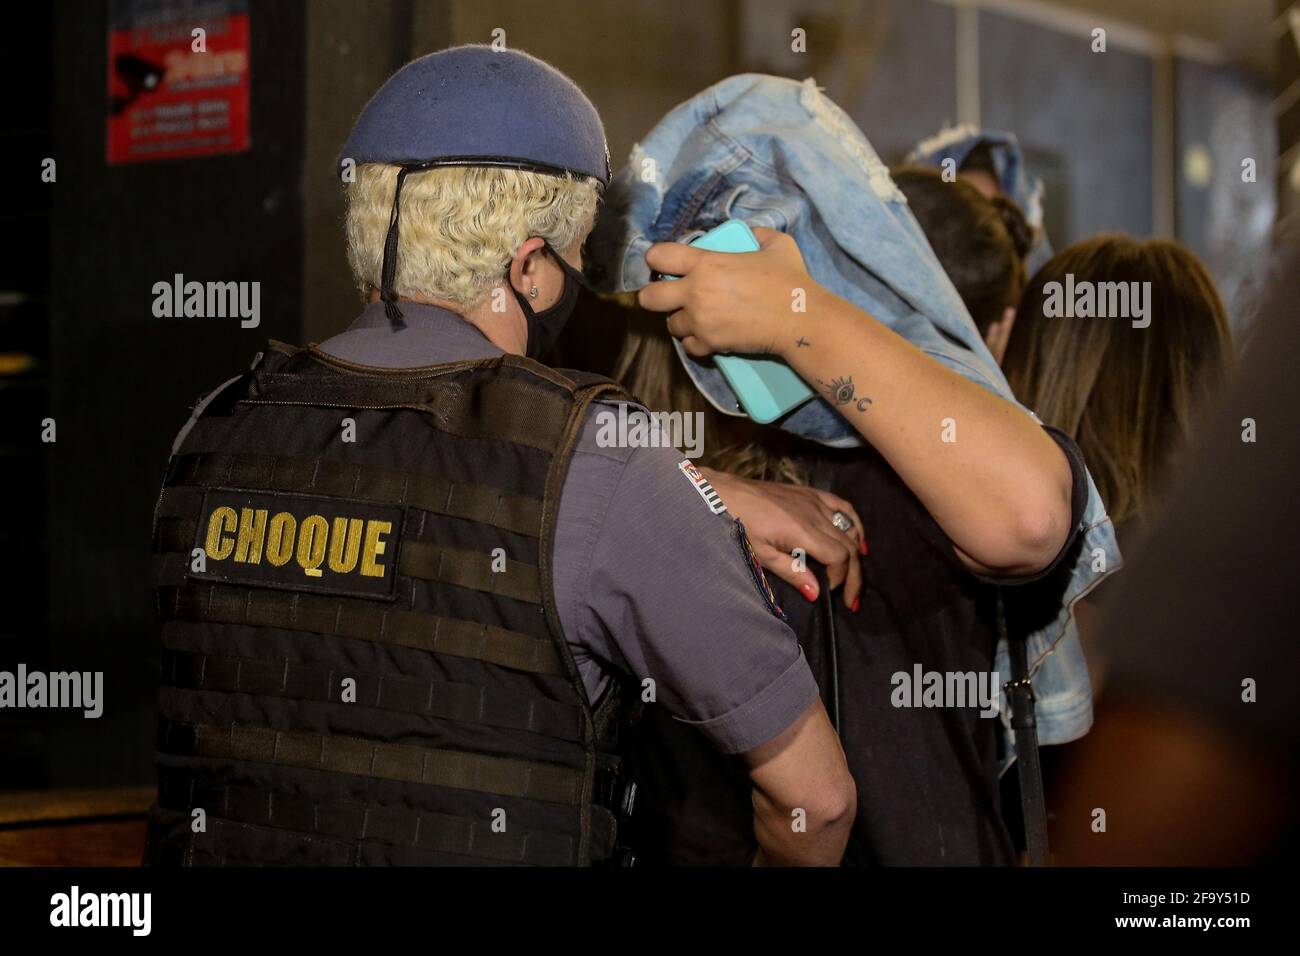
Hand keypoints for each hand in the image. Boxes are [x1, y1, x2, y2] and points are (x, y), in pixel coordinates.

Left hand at [638, 227, 819, 357]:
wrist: (800, 319)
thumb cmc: (789, 280)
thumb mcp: (778, 244)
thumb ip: (759, 234)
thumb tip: (751, 234)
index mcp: (705, 263)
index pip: (659, 256)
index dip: (657, 259)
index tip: (664, 264)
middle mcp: (695, 292)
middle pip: (649, 297)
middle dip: (654, 296)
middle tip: (669, 296)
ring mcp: (699, 320)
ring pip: (670, 325)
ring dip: (680, 321)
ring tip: (696, 317)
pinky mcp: (709, 343)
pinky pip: (688, 346)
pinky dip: (695, 342)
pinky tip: (707, 335)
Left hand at [704, 468, 863, 610]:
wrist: (727, 493)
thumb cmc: (739, 524)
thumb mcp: (761, 554)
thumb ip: (792, 572)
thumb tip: (816, 593)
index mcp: (803, 531)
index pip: (839, 557)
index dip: (841, 579)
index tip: (830, 592)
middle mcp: (815, 514)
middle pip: (848, 546)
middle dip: (854, 575)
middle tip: (851, 599)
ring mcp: (815, 501)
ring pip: (849, 528)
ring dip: (857, 553)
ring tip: (856, 576)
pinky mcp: (811, 493)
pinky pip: (843, 506)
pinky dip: (855, 524)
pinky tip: (858, 539)